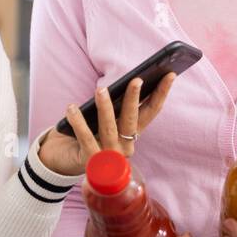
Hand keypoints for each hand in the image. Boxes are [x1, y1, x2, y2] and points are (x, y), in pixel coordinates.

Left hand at [38, 73, 176, 176]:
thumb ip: (114, 107)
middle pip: (132, 119)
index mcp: (132, 134)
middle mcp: (125, 146)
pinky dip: (78, 122)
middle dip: (134, 99)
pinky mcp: (91, 162)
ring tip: (101, 90)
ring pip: (109, 128)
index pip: (151, 111)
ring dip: (105, 108)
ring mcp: (110, 156)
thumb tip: (121, 84)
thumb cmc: (88, 134)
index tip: (170, 75)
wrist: (66, 161)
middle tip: (136, 80)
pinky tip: (71, 108)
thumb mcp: (105, 120)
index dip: (161, 94)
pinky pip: (85, 138)